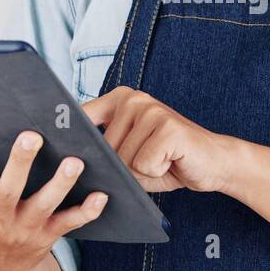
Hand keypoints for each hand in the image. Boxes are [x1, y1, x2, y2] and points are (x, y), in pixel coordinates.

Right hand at [0, 108, 107, 270]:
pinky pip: (70, 224)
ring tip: (75, 161)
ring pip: (44, 206)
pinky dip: (87, 211)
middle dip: (19, 164)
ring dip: (60, 184)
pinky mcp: (46, 235)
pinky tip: (102, 195)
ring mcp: (21, 228)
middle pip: (5, 191)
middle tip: (31, 135)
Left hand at [80, 86, 232, 192]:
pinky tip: (171, 161)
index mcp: (118, 100)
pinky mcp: (168, 126)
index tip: (57, 139)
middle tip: (148, 160)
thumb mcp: (128, 154)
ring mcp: (151, 110)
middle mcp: (133, 99)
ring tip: (162, 160)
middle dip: (123, 168)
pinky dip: (158, 172)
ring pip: (124, 161)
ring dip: (143, 171)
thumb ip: (104, 152)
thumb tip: (76, 160)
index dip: (73, 139)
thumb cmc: (167, 161)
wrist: (212, 162)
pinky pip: (144, 165)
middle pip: (104, 152)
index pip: (80, 119)